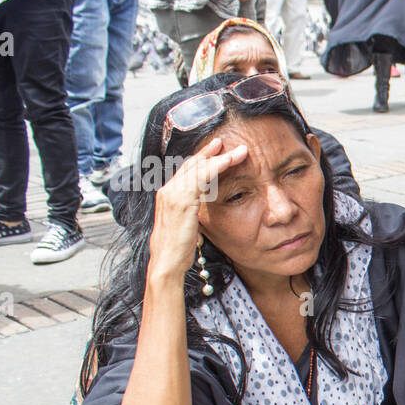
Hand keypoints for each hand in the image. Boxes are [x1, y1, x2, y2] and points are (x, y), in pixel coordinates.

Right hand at [148, 137, 248, 281]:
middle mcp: (168, 191)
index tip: (214, 151)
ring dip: (219, 156)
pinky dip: (217, 166)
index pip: (186, 172)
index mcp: (168, 196)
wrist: (167, 263)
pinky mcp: (182, 200)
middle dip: (208, 152)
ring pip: (199, 167)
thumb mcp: (187, 227)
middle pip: (190, 164)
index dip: (200, 161)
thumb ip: (192, 214)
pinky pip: (202, 177)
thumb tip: (200, 213)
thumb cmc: (178, 250)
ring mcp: (173, 194)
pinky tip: (230, 161)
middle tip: (222, 141)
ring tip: (238, 150)